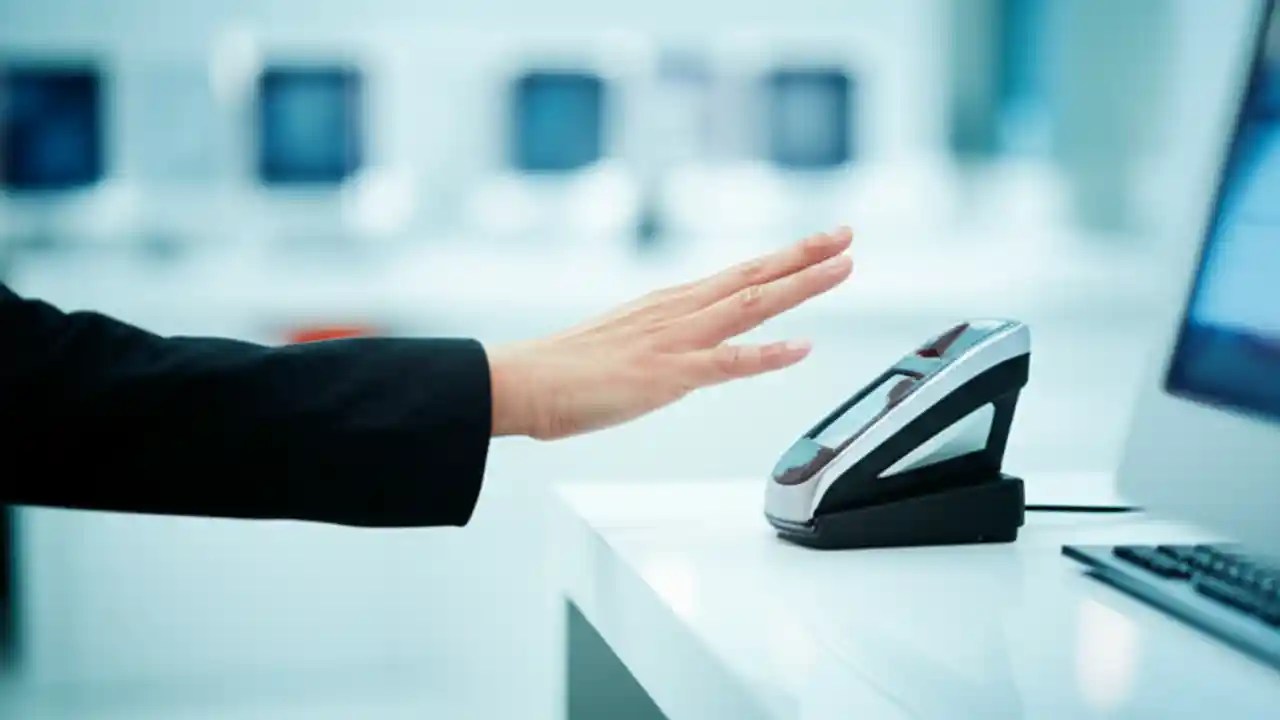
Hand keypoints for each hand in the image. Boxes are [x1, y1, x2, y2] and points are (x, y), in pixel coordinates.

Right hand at [487, 227, 853, 438]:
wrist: (524, 381)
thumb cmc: (567, 368)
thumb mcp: (627, 342)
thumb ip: (664, 341)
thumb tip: (687, 349)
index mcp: (670, 304)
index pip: (739, 273)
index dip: (785, 257)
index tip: (820, 243)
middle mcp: (678, 310)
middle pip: (754, 275)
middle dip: (805, 255)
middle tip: (847, 235)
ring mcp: (676, 339)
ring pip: (751, 304)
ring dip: (800, 285)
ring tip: (842, 269)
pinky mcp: (668, 374)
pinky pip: (728, 362)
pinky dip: (769, 354)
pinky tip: (802, 346)